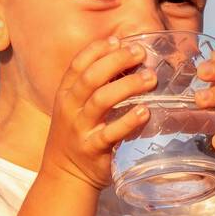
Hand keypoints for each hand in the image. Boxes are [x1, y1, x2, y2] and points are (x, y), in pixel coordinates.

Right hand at [42, 36, 157, 189]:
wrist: (64, 176)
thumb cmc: (78, 134)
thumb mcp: (77, 108)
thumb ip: (95, 87)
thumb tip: (127, 61)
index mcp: (66, 94)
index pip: (78, 64)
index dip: (98, 49)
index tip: (118, 40)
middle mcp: (70, 108)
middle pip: (91, 77)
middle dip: (116, 61)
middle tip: (140, 53)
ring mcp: (80, 129)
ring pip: (101, 100)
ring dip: (127, 86)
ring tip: (150, 78)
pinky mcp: (92, 149)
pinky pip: (110, 133)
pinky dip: (128, 121)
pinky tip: (145, 112)